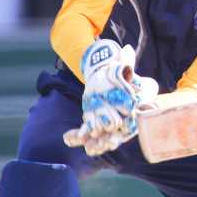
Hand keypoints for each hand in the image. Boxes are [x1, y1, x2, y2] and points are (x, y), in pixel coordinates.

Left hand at [64, 40, 159, 154]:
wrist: (104, 78)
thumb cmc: (117, 74)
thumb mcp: (120, 67)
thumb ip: (125, 61)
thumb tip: (127, 49)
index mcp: (130, 110)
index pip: (128, 124)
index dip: (122, 130)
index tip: (115, 137)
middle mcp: (119, 120)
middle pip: (114, 135)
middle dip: (105, 141)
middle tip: (96, 147)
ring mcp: (105, 124)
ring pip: (99, 137)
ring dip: (92, 143)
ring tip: (86, 147)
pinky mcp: (92, 123)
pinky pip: (84, 133)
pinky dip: (76, 136)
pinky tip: (67, 138)